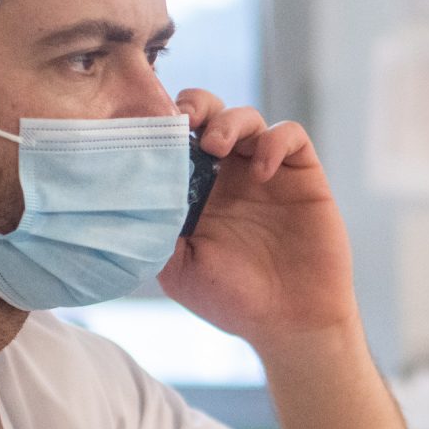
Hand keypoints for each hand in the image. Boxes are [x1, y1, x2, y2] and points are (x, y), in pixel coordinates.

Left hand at [156, 91, 356, 345]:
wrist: (291, 323)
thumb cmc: (233, 299)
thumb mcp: (178, 268)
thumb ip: (155, 227)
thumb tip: (125, 192)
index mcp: (196, 190)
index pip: (177, 139)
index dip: (164, 124)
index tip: (150, 127)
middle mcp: (229, 174)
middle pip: (210, 113)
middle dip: (195, 105)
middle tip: (184, 119)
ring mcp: (266, 171)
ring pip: (247, 117)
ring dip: (229, 121)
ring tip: (216, 145)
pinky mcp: (302, 175)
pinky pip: (290, 135)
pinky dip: (274, 141)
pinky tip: (261, 171)